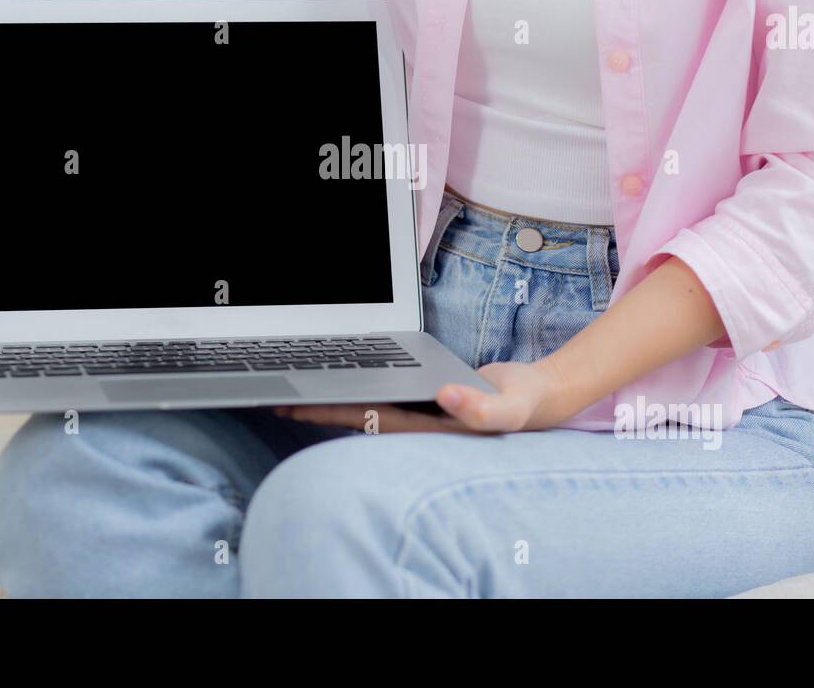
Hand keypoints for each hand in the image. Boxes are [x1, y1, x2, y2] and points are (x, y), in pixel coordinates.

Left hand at [273, 357, 569, 433]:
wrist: (536, 397)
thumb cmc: (522, 403)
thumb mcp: (509, 407)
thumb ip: (481, 408)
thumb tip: (444, 396)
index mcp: (431, 428)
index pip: (371, 419)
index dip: (334, 413)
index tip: (300, 406)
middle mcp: (418, 424)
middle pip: (358, 415)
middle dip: (319, 409)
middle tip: (277, 401)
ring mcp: (418, 413)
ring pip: (364, 408)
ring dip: (330, 402)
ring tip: (293, 395)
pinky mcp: (422, 399)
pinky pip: (380, 396)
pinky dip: (354, 390)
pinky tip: (336, 385)